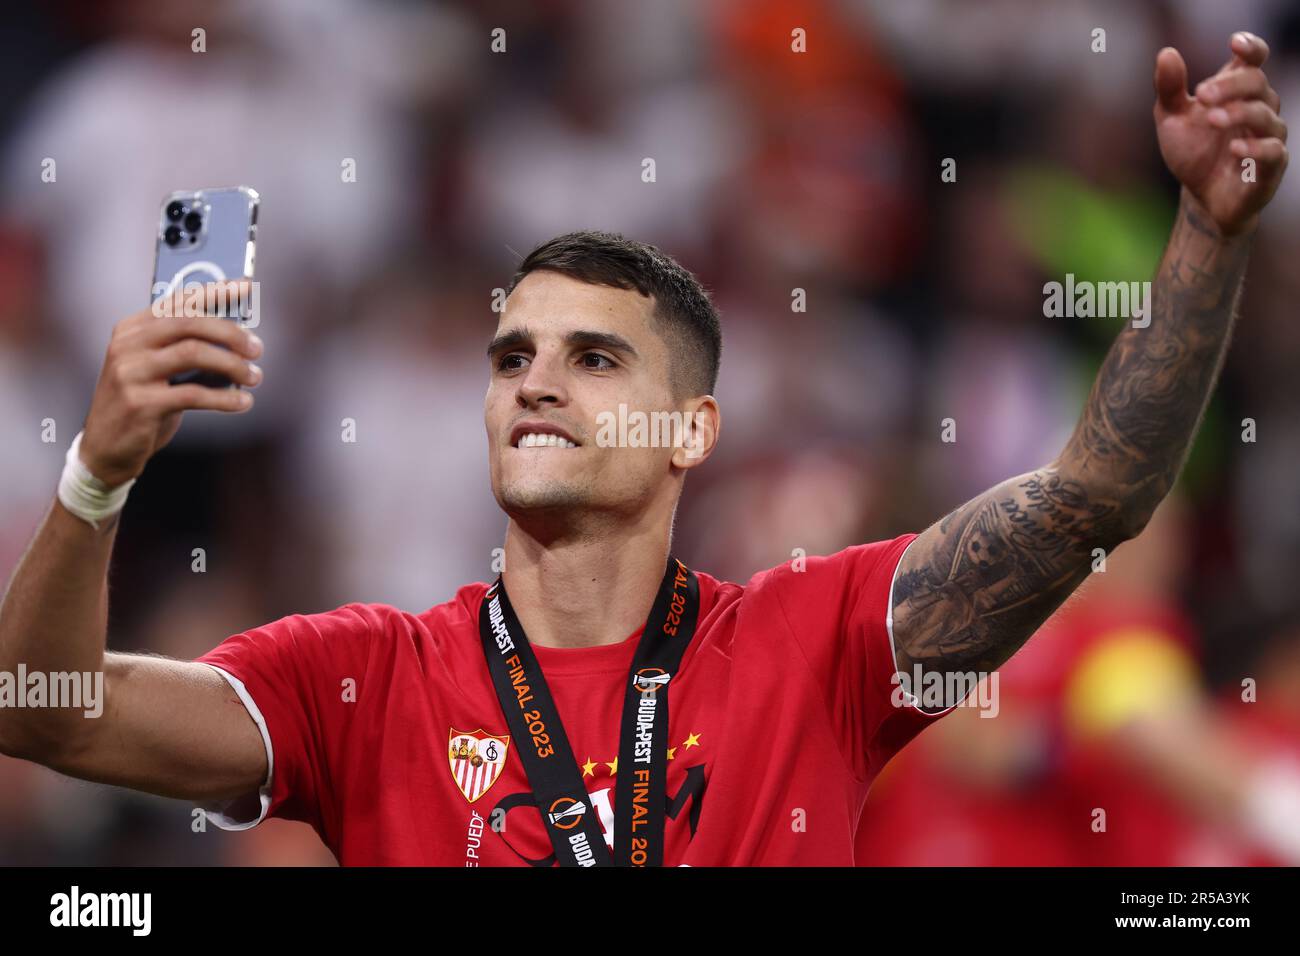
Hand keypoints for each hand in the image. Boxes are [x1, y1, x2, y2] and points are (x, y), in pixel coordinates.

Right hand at [79, 280, 262, 486]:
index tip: (246, 286)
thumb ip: (186, 348)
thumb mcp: (158, 370)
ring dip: (233, 365)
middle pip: (189, 322)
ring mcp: (131, 373)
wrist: (104, 448)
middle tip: (257, 348)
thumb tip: (239, 335)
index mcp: (132, 329)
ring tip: (254, 377)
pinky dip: (225, 397)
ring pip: (193, 353)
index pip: (178, 300)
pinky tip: (243, 402)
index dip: (215, 291)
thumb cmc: (143, 403)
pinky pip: (194, 394)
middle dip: (230, 332)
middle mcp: (128, 345)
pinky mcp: (141, 403)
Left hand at [1154, 32, 1287, 235]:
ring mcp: (1268, 137)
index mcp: (1238, 92)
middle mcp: (1259, 108)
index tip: (1234, 43)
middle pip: (1257, 83)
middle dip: (1230, 85)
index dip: (1250, 48)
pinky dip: (1255, 147)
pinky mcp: (1270, 167)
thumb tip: (1166, 53)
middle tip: (1201, 94)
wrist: (1201, 198)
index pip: (1254, 60)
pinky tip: (1234, 147)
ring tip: (1212, 118)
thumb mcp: (1171, 119)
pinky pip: (1273, 152)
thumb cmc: (1192, 151)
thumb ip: (1169, 89)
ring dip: (1239, 112)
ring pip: (1266, 115)